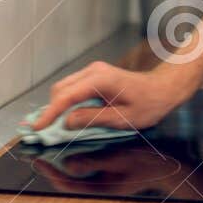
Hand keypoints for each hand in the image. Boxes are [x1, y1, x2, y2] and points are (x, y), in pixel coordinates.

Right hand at [27, 61, 191, 131]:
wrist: (163, 88)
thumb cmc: (149, 104)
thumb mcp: (121, 119)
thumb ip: (92, 120)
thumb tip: (67, 122)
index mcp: (100, 80)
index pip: (66, 97)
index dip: (49, 114)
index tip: (38, 128)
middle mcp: (94, 71)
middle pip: (60, 90)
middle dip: (50, 110)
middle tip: (42, 131)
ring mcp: (94, 71)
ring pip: (64, 88)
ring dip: (57, 106)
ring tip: (52, 126)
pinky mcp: (95, 75)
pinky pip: (73, 87)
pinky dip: (66, 101)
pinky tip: (66, 116)